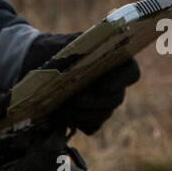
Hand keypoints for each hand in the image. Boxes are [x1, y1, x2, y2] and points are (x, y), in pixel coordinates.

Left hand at [20, 31, 139, 134]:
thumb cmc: (57, 50)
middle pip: (116, 98)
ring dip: (82, 112)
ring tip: (63, 106)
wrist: (39, 63)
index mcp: (114, 61)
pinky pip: (91, 126)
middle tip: (78, 98)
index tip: (103, 84)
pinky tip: (60, 114)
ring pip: (103, 114)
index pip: (131, 73)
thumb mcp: (65, 44)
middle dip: (96, 100)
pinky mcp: (91, 119)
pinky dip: (76, 121)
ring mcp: (104, 104)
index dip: (121, 80)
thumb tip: (81, 57)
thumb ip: (77, 49)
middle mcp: (114, 85)